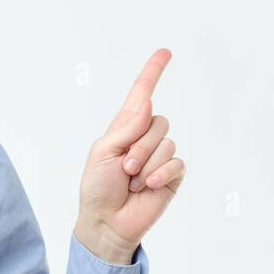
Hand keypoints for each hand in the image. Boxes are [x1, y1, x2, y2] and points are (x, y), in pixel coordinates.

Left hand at [75, 48, 185, 262]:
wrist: (107, 220)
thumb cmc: (97, 186)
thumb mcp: (103, 152)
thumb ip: (126, 127)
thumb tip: (146, 102)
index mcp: (125, 127)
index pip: (142, 95)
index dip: (152, 73)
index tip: (164, 52)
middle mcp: (145, 137)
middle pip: (158, 122)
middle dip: (140, 146)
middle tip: (124, 167)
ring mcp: (160, 156)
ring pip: (167, 143)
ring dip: (146, 164)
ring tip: (132, 180)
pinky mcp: (172, 174)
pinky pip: (176, 163)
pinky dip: (160, 174)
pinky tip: (147, 187)